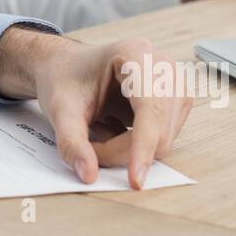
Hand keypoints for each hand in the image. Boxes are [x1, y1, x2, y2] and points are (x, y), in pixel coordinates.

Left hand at [0, 28, 192, 189]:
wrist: (68, 67)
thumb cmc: (65, 79)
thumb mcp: (59, 108)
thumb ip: (71, 141)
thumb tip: (89, 175)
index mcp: (134, 54)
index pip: (150, 108)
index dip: (143, 147)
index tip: (135, 180)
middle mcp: (162, 66)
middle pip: (159, 130)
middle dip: (123, 151)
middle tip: (89, 148)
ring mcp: (175, 84)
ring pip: (163, 140)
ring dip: (129, 151)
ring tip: (100, 134)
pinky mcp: (176, 103)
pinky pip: (163, 140)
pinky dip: (137, 147)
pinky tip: (115, 130)